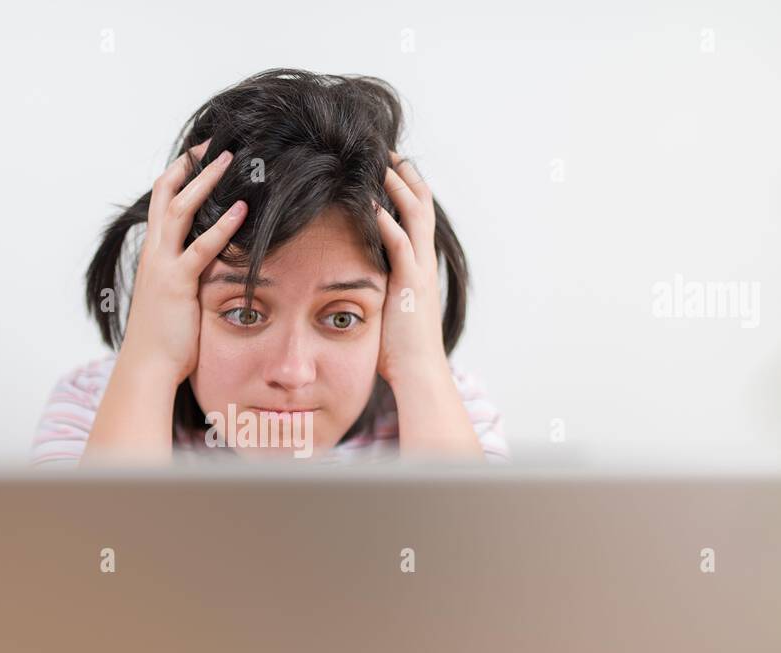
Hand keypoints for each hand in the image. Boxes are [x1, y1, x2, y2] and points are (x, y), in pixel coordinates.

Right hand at [119, 139, 248, 383]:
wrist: (147, 366)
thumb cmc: (165, 337)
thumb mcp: (177, 296)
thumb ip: (190, 274)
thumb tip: (216, 264)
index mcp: (154, 253)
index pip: (163, 201)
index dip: (179, 174)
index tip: (199, 154)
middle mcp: (154, 252)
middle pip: (166, 192)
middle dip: (190, 164)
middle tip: (214, 142)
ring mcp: (162, 265)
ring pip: (180, 210)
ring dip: (205, 181)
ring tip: (230, 160)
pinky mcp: (176, 283)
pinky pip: (201, 248)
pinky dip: (223, 226)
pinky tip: (242, 210)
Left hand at [374, 153, 448, 387]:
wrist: (418, 372)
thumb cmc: (400, 351)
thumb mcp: (388, 311)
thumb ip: (378, 289)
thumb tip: (356, 283)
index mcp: (420, 267)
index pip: (417, 219)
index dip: (407, 192)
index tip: (391, 170)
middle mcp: (424, 263)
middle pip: (422, 207)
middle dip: (407, 177)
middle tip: (390, 152)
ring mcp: (420, 271)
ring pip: (416, 216)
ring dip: (399, 188)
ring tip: (384, 164)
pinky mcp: (410, 284)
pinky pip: (400, 245)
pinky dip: (388, 222)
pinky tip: (372, 204)